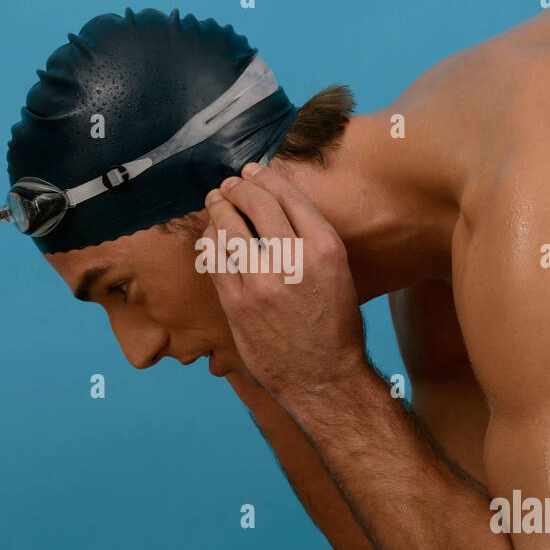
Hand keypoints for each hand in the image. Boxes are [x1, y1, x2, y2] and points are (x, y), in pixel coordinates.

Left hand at [201, 162, 367, 405]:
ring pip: (230, 228)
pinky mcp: (238, 304)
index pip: (288, 196)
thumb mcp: (339, 273)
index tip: (253, 171)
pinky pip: (216, 259)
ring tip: (215, 199)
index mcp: (325, 249)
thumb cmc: (335, 327)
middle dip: (239, 188)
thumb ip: (311, 240)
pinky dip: (210, 240)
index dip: (265, 177)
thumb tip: (278, 205)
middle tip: (230, 184)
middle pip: (257, 204)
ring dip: (219, 207)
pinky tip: (211, 235)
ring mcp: (262, 283)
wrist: (324, 378)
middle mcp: (295, 261)